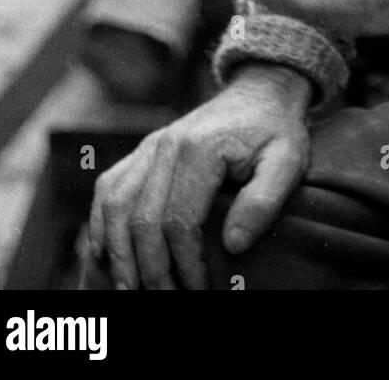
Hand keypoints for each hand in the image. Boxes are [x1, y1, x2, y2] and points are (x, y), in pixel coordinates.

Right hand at [88, 64, 309, 289]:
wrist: (260, 90)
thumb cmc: (275, 130)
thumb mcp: (288, 161)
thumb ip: (264, 200)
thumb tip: (233, 244)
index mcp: (200, 148)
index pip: (179, 220)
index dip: (185, 263)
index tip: (199, 289)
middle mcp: (165, 144)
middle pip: (141, 218)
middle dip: (149, 268)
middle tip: (164, 298)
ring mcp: (150, 145)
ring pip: (115, 204)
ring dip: (117, 251)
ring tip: (129, 288)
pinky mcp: (144, 149)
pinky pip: (109, 186)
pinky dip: (101, 222)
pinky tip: (105, 252)